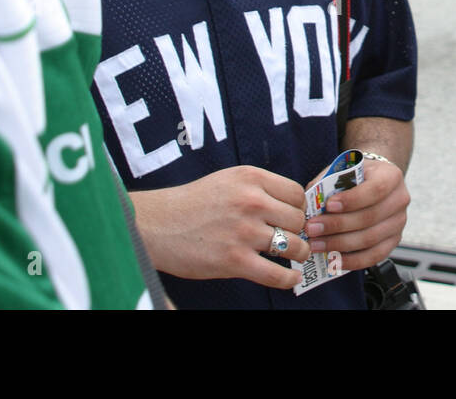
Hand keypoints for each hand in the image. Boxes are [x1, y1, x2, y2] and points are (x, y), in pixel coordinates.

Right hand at [131, 166, 309, 288]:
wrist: (156, 225)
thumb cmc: (192, 203)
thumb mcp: (229, 180)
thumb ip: (259, 189)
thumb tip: (292, 206)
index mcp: (251, 178)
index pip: (296, 193)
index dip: (298, 207)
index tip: (292, 217)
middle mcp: (251, 202)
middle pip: (298, 219)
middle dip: (297, 230)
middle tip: (291, 237)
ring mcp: (244, 232)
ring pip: (293, 245)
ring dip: (299, 253)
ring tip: (296, 255)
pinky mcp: (234, 260)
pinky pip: (276, 274)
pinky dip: (289, 278)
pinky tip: (292, 277)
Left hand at [304, 157, 409, 271]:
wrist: (374, 182)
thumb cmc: (355, 176)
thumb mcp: (343, 170)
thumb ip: (328, 183)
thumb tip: (309, 204)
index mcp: (391, 176)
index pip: (375, 190)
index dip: (352, 200)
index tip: (328, 205)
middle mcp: (400, 200)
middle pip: (370, 217)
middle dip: (337, 225)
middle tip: (312, 229)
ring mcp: (399, 223)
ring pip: (370, 239)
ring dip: (339, 244)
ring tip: (316, 244)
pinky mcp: (393, 241)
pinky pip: (373, 256)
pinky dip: (352, 260)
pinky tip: (333, 259)